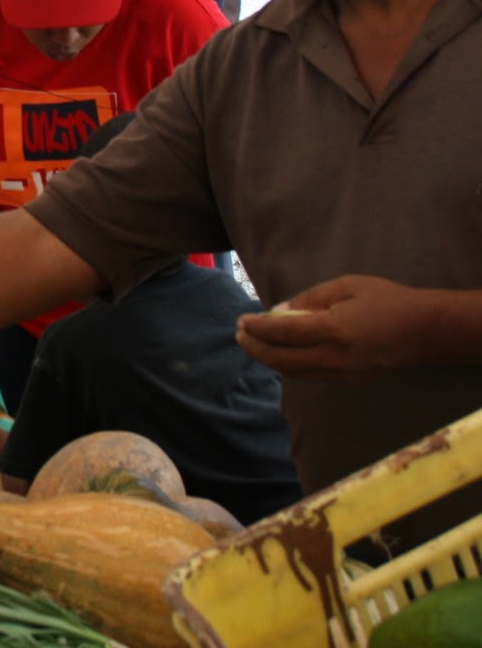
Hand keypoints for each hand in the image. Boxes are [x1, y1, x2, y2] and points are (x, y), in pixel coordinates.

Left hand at [235, 275, 445, 380]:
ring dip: (268, 359)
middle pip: (280, 359)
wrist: (427, 331)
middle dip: (254, 347)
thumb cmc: (387, 300)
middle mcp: (334, 357)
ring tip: (254, 342)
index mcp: (333, 330)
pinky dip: (288, 365)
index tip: (242, 320)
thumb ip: (309, 299)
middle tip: (240, 333)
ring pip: (292, 372)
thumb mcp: (347, 286)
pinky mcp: (348, 381)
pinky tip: (281, 352)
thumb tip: (276, 312)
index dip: (256, 328)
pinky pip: (309, 376)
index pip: (282, 332)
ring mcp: (342, 373)